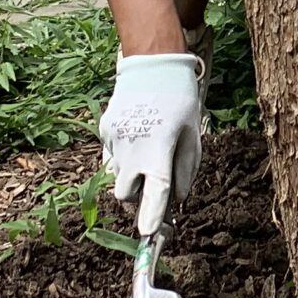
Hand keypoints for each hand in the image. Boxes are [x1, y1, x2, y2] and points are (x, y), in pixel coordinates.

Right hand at [99, 53, 203, 237]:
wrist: (152, 64)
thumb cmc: (179, 99)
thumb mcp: (193, 133)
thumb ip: (186, 168)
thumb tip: (178, 198)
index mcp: (158, 145)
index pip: (154, 188)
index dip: (151, 214)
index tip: (148, 234)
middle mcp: (132, 146)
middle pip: (126, 193)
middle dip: (137, 198)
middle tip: (154, 184)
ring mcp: (113, 139)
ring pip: (116, 176)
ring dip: (131, 176)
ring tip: (149, 151)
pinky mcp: (104, 131)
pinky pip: (112, 157)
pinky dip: (124, 158)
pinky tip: (138, 138)